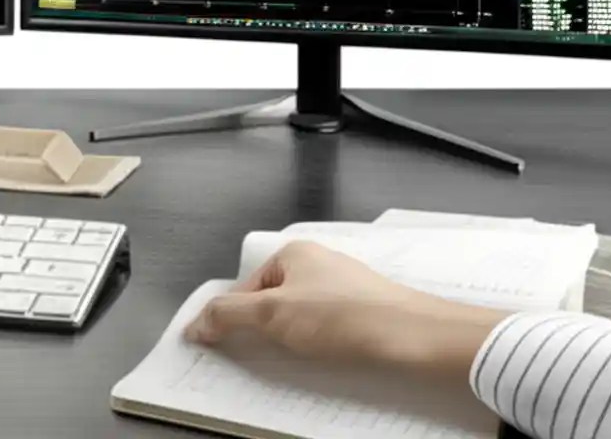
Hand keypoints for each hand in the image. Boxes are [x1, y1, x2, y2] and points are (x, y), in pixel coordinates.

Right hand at [184, 240, 507, 381]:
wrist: (414, 336)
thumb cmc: (345, 317)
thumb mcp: (271, 314)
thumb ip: (227, 314)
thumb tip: (196, 323)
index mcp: (292, 253)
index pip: (243, 289)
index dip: (231, 319)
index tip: (225, 346)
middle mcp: (317, 264)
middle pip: (270, 303)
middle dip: (263, 331)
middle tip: (264, 355)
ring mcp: (342, 287)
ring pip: (298, 318)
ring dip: (291, 341)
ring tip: (299, 357)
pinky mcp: (362, 310)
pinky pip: (325, 329)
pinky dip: (318, 345)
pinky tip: (325, 358)